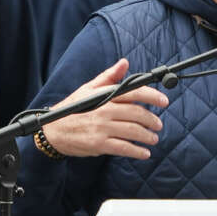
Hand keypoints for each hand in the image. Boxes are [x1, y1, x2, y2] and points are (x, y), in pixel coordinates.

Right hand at [42, 58, 167, 158]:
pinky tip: (144, 153)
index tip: (164, 101)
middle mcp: (104, 110)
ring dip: (148, 136)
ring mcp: (102, 128)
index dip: (152, 96)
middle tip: (158, 125)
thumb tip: (124, 63)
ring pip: (133, 131)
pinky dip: (137, 151)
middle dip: (152, 120)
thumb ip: (109, 77)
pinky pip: (124, 148)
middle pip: (137, 114)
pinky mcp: (98, 144)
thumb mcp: (88, 89)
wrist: (52, 131)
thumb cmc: (72, 109)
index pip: (134, 92)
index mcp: (104, 96)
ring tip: (153, 138)